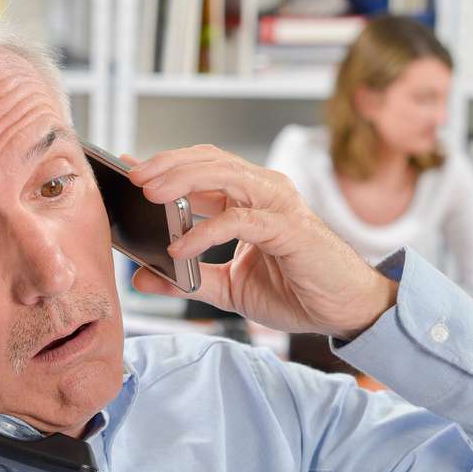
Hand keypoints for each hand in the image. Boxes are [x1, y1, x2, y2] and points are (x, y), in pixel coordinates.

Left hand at [125, 144, 396, 338]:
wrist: (345, 310)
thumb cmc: (297, 292)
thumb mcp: (228, 288)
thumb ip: (188, 279)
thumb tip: (141, 277)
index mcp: (250, 199)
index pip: (201, 169)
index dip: (164, 166)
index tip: (127, 169)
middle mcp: (264, 191)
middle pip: (208, 161)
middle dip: (167, 165)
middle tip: (132, 177)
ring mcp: (278, 204)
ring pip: (223, 176)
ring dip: (182, 181)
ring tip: (149, 195)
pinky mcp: (288, 227)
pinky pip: (239, 220)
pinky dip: (205, 231)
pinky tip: (179, 245)